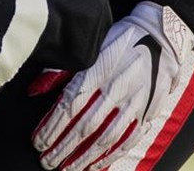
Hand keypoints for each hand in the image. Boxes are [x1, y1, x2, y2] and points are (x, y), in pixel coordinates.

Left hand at [33, 1, 193, 170]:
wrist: (160, 36)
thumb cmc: (117, 39)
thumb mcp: (87, 46)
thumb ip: (60, 70)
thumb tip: (33, 91)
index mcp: (97, 70)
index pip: (70, 105)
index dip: (52, 126)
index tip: (38, 141)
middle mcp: (116, 89)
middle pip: (85, 126)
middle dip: (63, 147)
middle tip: (47, 162)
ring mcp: (134, 103)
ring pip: (106, 138)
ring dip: (84, 157)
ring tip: (67, 168)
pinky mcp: (146, 112)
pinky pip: (128, 140)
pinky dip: (111, 156)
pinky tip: (95, 166)